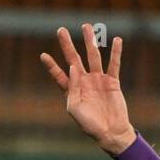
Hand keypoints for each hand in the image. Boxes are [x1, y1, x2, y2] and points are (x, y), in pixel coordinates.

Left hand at [40, 24, 135, 155]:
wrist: (110, 132)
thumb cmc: (90, 125)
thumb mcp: (75, 109)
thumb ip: (72, 88)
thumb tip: (73, 67)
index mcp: (72, 91)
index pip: (59, 75)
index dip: (51, 66)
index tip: (43, 55)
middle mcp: (84, 82)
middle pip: (74, 59)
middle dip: (67, 45)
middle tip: (61, 30)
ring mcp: (98, 80)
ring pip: (93, 56)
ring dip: (90, 42)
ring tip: (87, 27)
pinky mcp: (112, 82)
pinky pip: (114, 64)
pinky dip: (116, 53)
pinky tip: (117, 40)